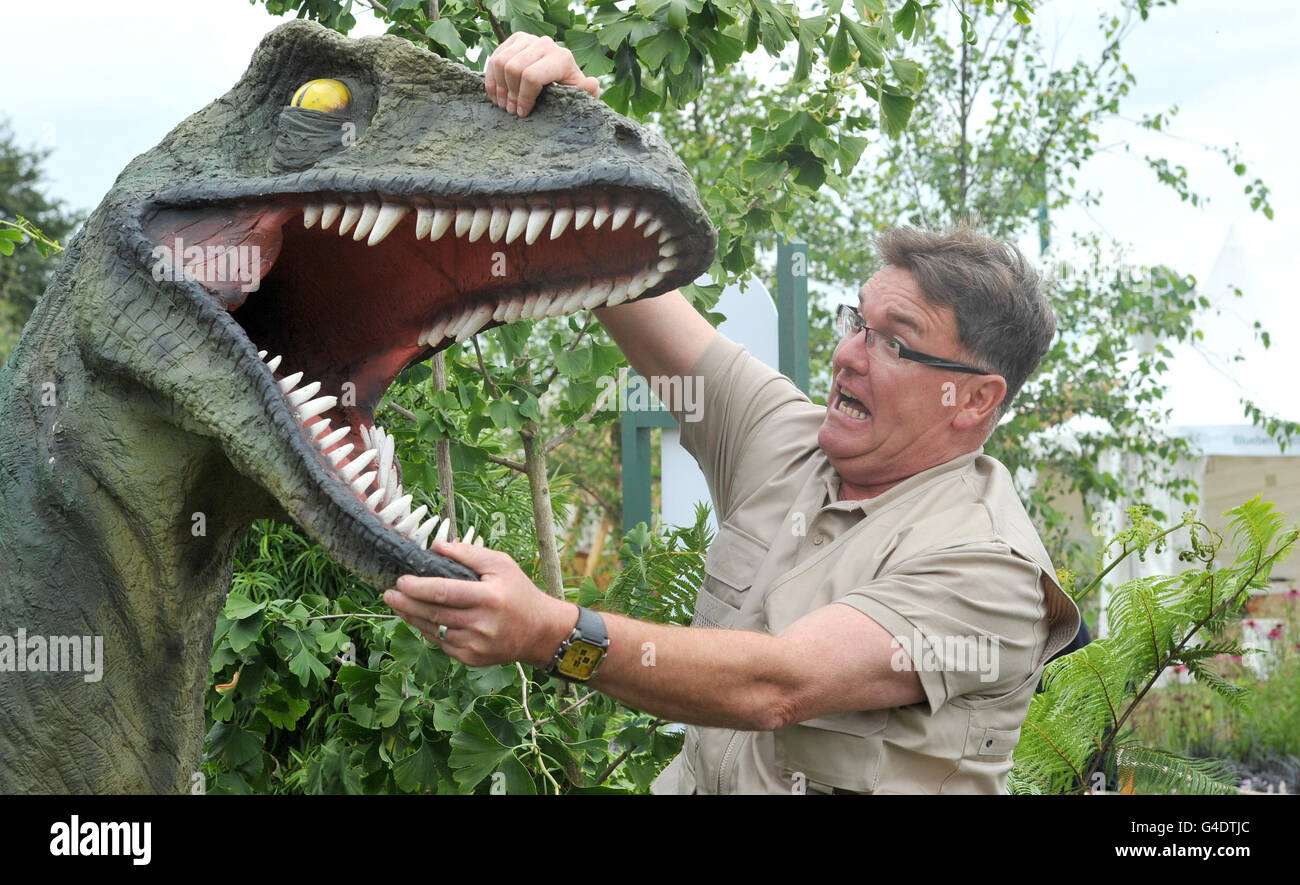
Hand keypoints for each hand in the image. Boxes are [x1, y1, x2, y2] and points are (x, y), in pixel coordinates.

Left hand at [383, 540, 576, 667]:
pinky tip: (418, 619)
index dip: (418, 587)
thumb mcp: (501, 564)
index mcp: (489, 597)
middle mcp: (481, 624)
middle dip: (405, 603)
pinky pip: (441, 643)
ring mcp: (475, 645)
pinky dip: (427, 630)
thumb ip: (468, 553)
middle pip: (433, 613)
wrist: (539, 631)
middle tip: (388, 594)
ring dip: (412, 617)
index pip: (444, 592)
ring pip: (434, 630)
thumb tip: (435, 546)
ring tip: (397, 604)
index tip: (400, 580)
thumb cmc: (519, 592)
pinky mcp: (471, 659)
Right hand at [484, 32, 599, 116]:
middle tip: (511, 111)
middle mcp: (544, 43)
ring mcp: (528, 39)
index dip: (523, 98)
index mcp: (561, 57)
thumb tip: (592, 83)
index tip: (523, 113)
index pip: (531, 76)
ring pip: (501, 62)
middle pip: (513, 69)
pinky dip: (492, 79)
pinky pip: (494, 58)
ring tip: (504, 104)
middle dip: (510, 94)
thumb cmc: (567, 92)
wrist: (558, 78)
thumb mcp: (579, 97)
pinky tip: (497, 94)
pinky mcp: (513, 40)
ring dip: (499, 88)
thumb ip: (586, 94)